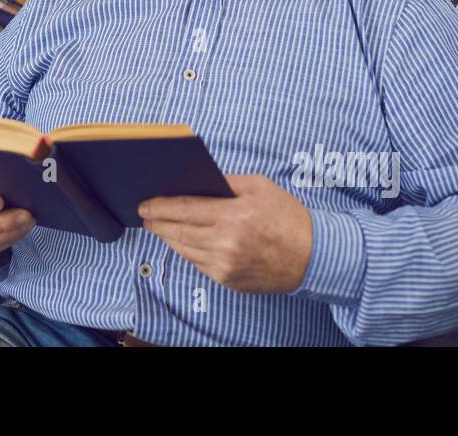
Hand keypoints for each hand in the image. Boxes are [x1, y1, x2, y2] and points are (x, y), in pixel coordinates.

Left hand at [138, 175, 312, 293]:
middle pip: (178, 231)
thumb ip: (225, 181)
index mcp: (234, 215)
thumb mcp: (259, 186)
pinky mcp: (227, 280)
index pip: (185, 209)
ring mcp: (225, 265)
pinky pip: (197, 263)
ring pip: (184, 250)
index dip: (160, 207)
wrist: (312, 256)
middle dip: (157, 222)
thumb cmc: (286, 216)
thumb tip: (195, 179)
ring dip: (168, 238)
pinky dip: (186, 251)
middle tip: (145, 215)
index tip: (145, 204)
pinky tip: (182, 241)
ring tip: (159, 227)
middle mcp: (226, 242)